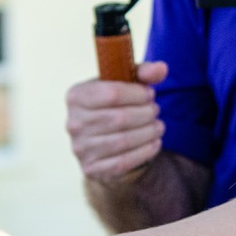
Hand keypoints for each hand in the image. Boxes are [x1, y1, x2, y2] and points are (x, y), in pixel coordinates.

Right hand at [66, 61, 168, 181]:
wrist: (102, 140)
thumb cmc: (115, 105)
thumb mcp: (125, 84)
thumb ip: (142, 72)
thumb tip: (161, 68)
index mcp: (76, 96)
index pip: (111, 93)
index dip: (137, 94)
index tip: (150, 94)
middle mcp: (73, 122)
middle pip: (120, 118)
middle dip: (146, 114)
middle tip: (156, 111)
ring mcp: (80, 148)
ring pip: (123, 141)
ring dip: (148, 133)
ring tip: (158, 126)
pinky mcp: (90, 168)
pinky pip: (123, 162)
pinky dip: (144, 152)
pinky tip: (154, 142)